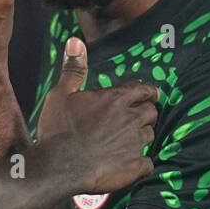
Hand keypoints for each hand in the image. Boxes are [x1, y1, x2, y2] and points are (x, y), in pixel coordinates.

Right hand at [38, 36, 157, 191]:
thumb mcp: (61, 94)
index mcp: (115, 99)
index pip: (144, 89)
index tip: (146, 95)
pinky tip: (129, 164)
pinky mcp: (135, 166)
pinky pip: (148, 163)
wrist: (58, 167)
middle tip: (134, 118)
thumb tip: (75, 41)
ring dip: (141, 136)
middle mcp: (130, 119)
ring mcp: (135, 144)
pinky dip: (141, 163)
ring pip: (150, 135)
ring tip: (127, 141)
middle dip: (145, 113)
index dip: (146, 92)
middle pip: (151, 112)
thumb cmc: (58, 130)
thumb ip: (74, 69)